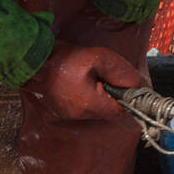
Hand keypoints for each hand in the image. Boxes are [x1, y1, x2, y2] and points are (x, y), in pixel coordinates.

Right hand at [21, 40, 141, 121]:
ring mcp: (69, 115)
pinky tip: (80, 83)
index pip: (121, 111)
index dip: (128, 98)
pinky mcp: (62, 112)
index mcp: (91, 105)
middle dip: (113, 96)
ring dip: (100, 97)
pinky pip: (83, 108)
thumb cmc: (67, 58)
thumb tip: (137, 85)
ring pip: (96, 110)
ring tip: (91, 77)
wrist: (36, 61)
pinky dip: (87, 97)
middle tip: (106, 76)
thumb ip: (121, 72)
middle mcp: (80, 115)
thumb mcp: (100, 58)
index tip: (127, 84)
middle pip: (108, 112)